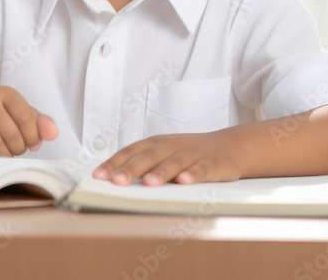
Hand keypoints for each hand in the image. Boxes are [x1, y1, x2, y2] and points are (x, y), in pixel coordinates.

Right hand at [0, 85, 58, 156]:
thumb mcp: (18, 114)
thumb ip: (39, 122)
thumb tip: (54, 133)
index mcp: (4, 93)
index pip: (26, 119)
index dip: (33, 137)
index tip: (32, 143)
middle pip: (12, 135)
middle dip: (18, 148)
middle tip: (15, 149)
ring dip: (5, 156)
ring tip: (4, 154)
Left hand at [91, 132, 241, 185]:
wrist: (229, 146)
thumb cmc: (189, 154)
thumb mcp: (164, 155)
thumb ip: (143, 165)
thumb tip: (113, 180)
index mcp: (156, 143)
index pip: (131, 151)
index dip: (114, 163)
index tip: (98, 176)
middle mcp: (172, 145)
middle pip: (149, 156)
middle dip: (132, 169)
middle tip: (116, 181)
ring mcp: (192, 153)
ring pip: (174, 162)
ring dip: (161, 172)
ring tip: (148, 183)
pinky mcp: (212, 163)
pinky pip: (201, 169)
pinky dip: (193, 174)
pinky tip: (184, 182)